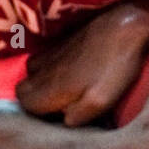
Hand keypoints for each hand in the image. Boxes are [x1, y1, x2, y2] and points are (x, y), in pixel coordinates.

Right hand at [16, 2, 148, 125]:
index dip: (41, 114)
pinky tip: (80, 70)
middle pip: (25, 91)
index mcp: (45, 87)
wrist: (123, 26)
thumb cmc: (112, 68)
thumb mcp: (99, 103)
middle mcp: (38, 69)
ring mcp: (47, 53)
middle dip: (40, 99)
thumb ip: (75, 117)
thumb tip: (64, 121)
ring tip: (75, 86)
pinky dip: (57, 70)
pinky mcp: (58, 43)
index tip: (62, 113)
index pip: (24, 106)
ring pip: (35, 76)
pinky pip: (47, 63)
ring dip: (48, 83)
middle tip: (67, 102)